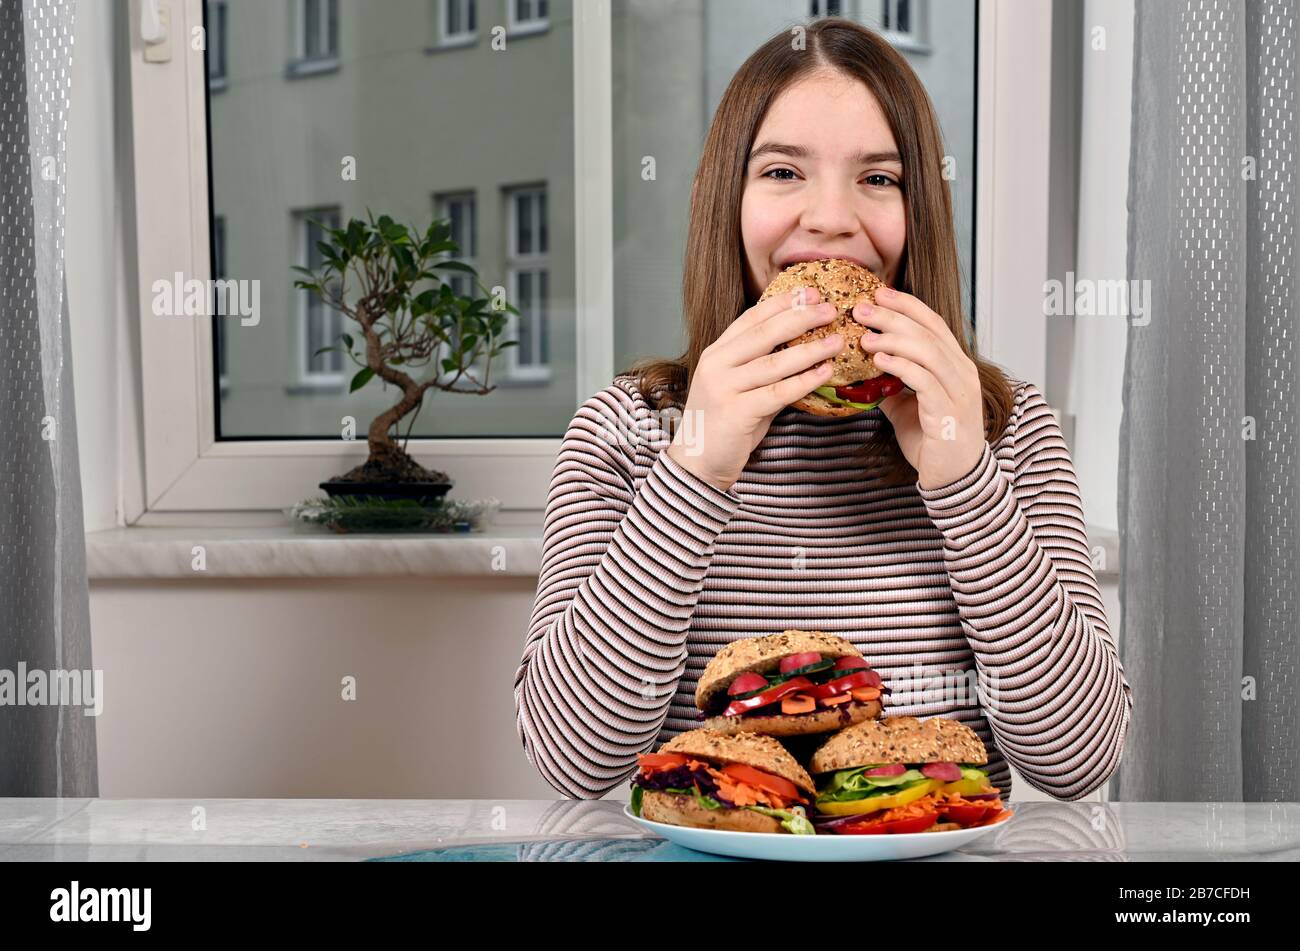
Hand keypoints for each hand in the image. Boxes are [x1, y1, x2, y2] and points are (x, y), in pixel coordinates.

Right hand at [666, 286, 840, 490]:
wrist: (697, 463)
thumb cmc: (724, 425)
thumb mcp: (740, 388)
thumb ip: (765, 369)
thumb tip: (805, 352)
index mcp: (717, 353)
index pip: (751, 319)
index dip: (782, 304)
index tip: (810, 291)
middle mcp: (717, 365)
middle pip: (764, 334)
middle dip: (800, 318)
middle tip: (830, 308)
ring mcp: (724, 388)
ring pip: (773, 363)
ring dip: (809, 350)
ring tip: (836, 341)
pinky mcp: (736, 412)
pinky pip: (777, 392)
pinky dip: (804, 381)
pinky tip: (825, 372)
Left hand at [852, 286, 985, 489]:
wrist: (954, 478)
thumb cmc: (932, 440)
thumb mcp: (906, 405)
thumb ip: (890, 383)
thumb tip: (863, 368)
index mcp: (955, 364)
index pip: (933, 323)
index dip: (907, 305)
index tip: (879, 293)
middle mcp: (961, 371)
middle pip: (928, 331)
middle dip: (893, 316)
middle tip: (862, 309)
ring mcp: (958, 390)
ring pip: (928, 351)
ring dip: (893, 339)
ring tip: (864, 336)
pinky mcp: (949, 410)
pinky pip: (924, 380)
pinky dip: (900, 366)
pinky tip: (878, 360)